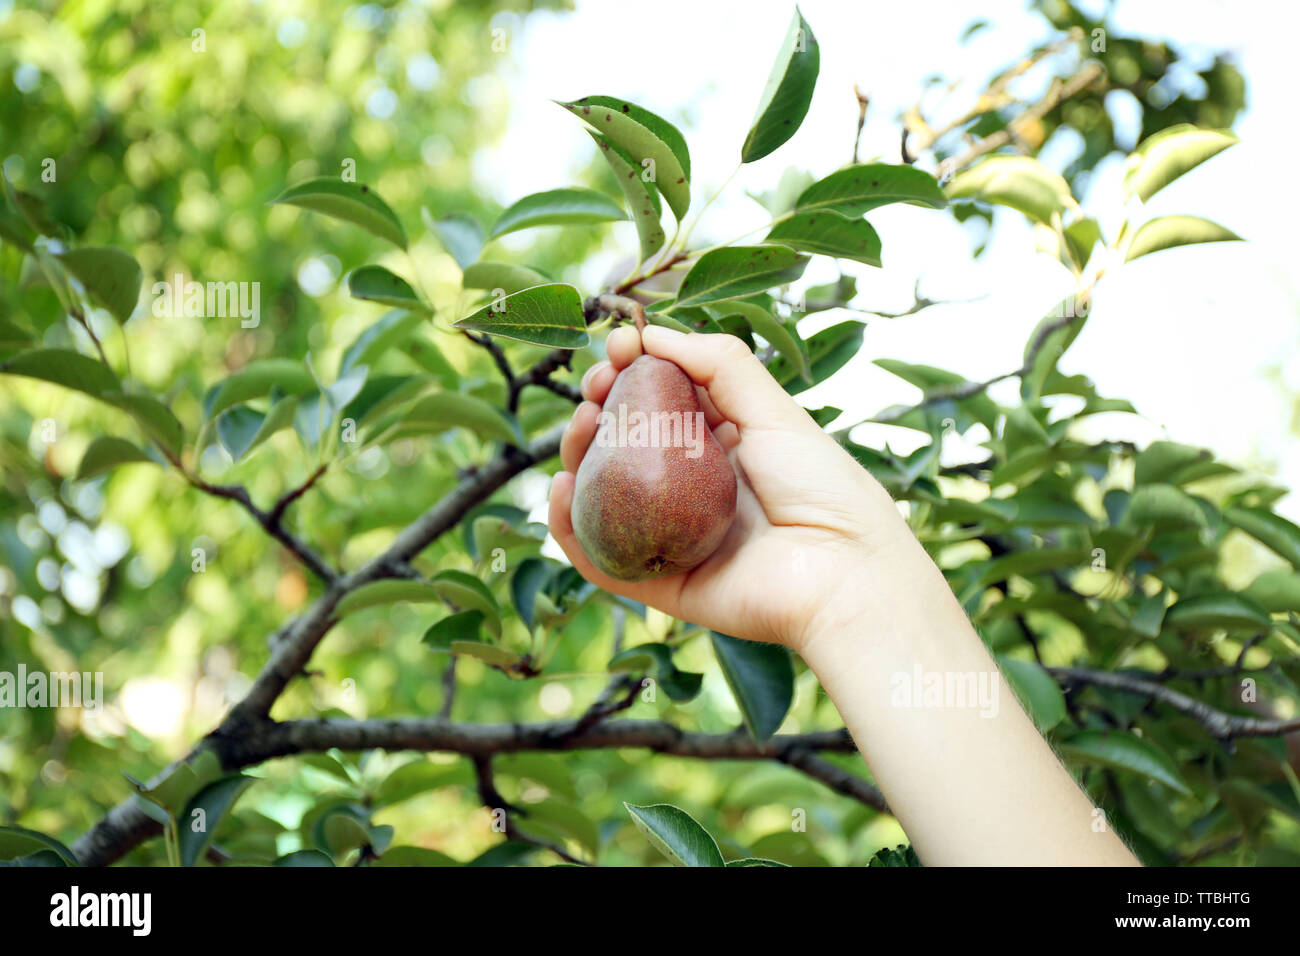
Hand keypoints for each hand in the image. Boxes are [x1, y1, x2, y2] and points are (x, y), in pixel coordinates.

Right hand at [548, 324, 914, 650]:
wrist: (844, 572)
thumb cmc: (822, 487)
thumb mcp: (772, 409)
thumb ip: (719, 364)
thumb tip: (652, 333)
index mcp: (724, 449)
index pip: (661, 405)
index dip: (632, 373)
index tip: (617, 346)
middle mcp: (692, 492)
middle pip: (625, 447)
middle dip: (600, 409)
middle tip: (594, 385)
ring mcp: (672, 538)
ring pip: (604, 497)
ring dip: (578, 457)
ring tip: (581, 424)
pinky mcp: (659, 584)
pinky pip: (599, 558)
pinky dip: (568, 526)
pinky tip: (561, 486)